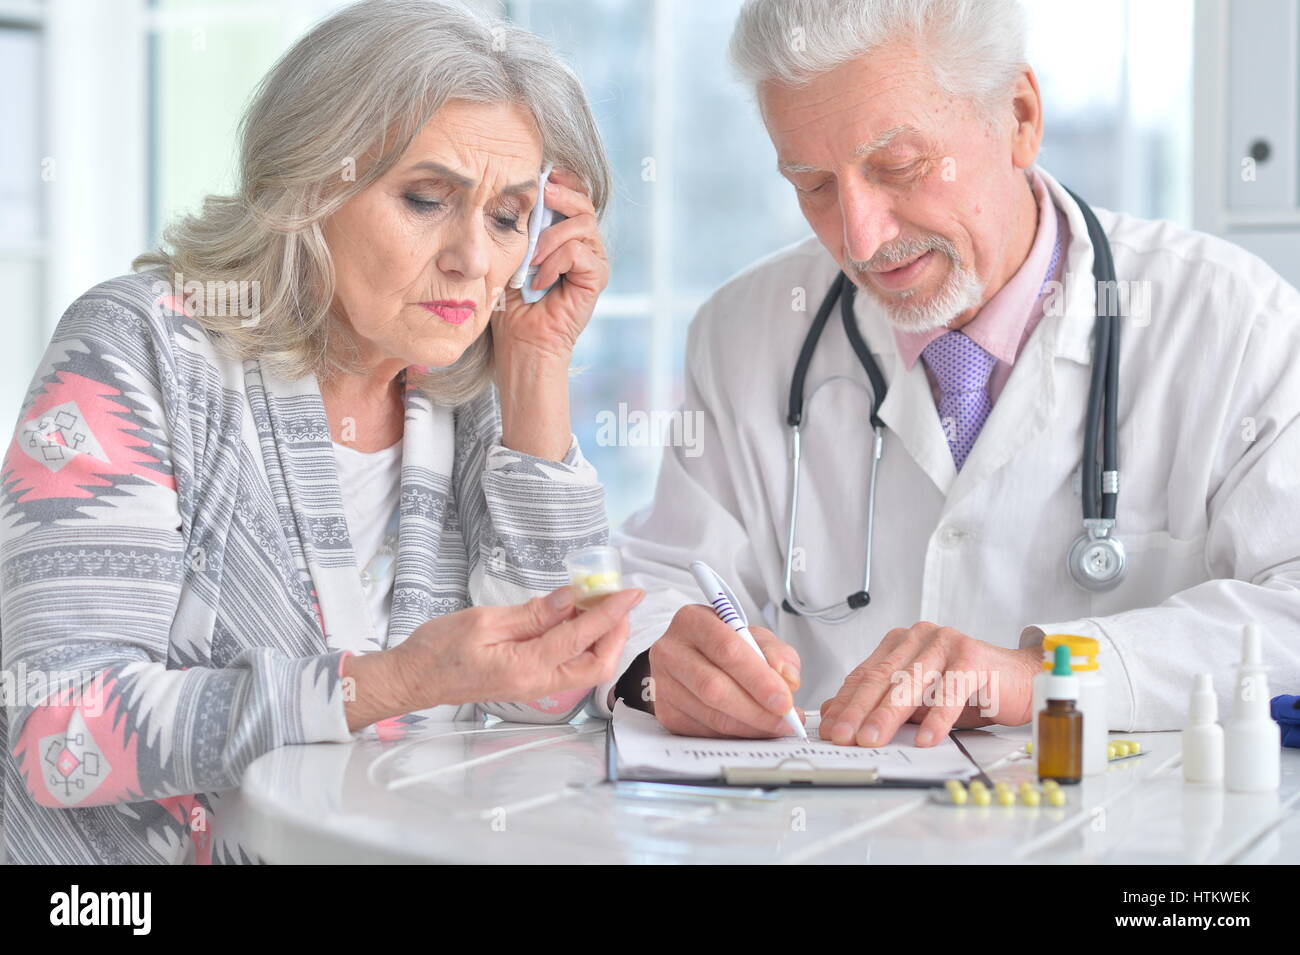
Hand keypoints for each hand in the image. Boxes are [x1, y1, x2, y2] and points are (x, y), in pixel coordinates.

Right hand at [344, 585, 642, 729]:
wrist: (414, 679)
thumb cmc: (439, 649)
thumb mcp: (483, 621)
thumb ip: (531, 614)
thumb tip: (569, 599)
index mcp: (526, 668)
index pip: (581, 639)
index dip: (610, 614)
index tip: (630, 593)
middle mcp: (537, 684)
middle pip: (597, 665)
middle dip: (615, 633)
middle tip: (618, 600)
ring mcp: (535, 687)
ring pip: (586, 668)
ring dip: (601, 638)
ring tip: (600, 605)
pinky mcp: (529, 682)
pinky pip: (568, 666)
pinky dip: (581, 643)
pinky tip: (574, 619)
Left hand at [493, 167, 608, 365]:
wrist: (522, 341)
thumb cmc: (511, 301)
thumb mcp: (511, 253)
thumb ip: (519, 224)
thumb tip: (517, 189)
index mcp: (567, 234)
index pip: (574, 194)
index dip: (562, 180)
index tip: (540, 174)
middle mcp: (586, 244)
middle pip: (584, 202)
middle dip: (560, 194)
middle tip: (539, 195)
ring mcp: (594, 260)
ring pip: (583, 223)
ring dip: (551, 236)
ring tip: (530, 260)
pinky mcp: (597, 277)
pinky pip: (578, 252)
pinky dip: (555, 262)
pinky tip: (539, 282)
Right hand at [647, 603, 805, 737]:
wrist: (694, 658)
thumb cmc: (726, 646)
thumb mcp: (756, 638)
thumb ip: (777, 654)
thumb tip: (786, 679)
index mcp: (693, 621)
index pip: (726, 650)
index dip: (758, 679)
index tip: (784, 699)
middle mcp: (671, 651)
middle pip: (714, 687)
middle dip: (757, 710)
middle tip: (785, 720)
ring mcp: (663, 684)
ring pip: (710, 715)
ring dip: (750, 727)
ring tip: (776, 726)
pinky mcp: (665, 712)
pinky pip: (705, 732)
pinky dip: (736, 736)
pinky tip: (753, 729)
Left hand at [819, 622, 1039, 747]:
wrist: (1019, 679)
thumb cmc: (968, 691)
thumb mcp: (918, 699)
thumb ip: (882, 702)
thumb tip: (835, 715)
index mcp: (902, 642)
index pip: (865, 673)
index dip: (845, 702)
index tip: (829, 728)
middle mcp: (920, 637)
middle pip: (882, 678)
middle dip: (858, 710)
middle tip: (842, 737)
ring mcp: (946, 644)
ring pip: (910, 683)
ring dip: (888, 716)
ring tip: (872, 740)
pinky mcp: (972, 658)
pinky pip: (949, 692)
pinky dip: (936, 719)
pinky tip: (926, 740)